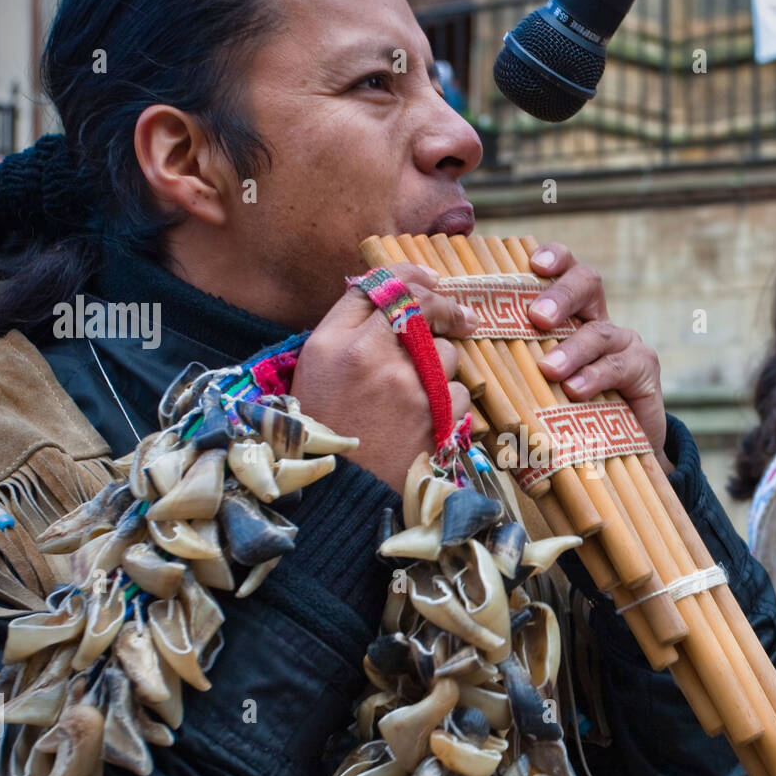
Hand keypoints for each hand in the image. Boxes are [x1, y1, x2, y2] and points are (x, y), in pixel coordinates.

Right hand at [290, 262, 473, 492]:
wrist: (342, 498)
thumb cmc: (326, 436)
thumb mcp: (317, 376)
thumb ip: (349, 335)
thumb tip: (392, 303)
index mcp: (332, 344)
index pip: (379, 286)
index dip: (410, 277)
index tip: (430, 280)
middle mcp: (368, 355)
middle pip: (419, 306)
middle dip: (442, 308)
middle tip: (458, 317)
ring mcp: (406, 384)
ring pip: (445, 352)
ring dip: (441, 367)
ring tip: (417, 397)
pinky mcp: (435, 414)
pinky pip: (458, 392)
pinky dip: (449, 404)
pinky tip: (427, 422)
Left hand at [525, 241, 671, 471]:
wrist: (611, 450)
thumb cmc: (560, 413)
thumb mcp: (531, 387)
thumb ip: (506, 372)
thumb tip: (463, 366)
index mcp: (567, 314)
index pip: (563, 270)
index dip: (553, 257)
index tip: (533, 263)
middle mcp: (596, 318)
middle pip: (587, 283)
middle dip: (561, 295)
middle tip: (538, 317)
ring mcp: (623, 342)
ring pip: (598, 331)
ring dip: (572, 349)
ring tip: (549, 369)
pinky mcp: (644, 368)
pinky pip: (619, 365)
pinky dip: (595, 376)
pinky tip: (576, 391)